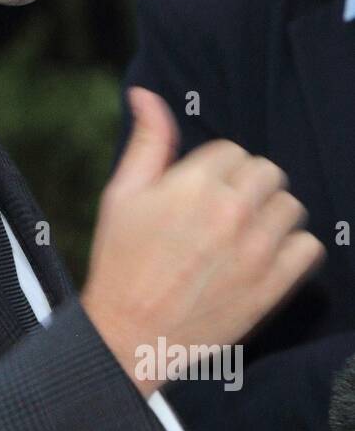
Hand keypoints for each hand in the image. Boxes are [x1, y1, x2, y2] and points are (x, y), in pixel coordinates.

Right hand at [81, 87, 325, 397]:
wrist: (129, 335)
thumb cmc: (121, 263)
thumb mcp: (121, 196)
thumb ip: (146, 142)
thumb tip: (146, 95)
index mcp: (193, 185)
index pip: (233, 151)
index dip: (215, 170)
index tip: (199, 193)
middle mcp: (229, 212)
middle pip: (268, 172)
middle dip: (247, 187)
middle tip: (222, 213)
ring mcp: (255, 250)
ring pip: (290, 207)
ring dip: (270, 216)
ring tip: (242, 236)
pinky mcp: (271, 286)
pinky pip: (308, 248)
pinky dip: (292, 249)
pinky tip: (263, 257)